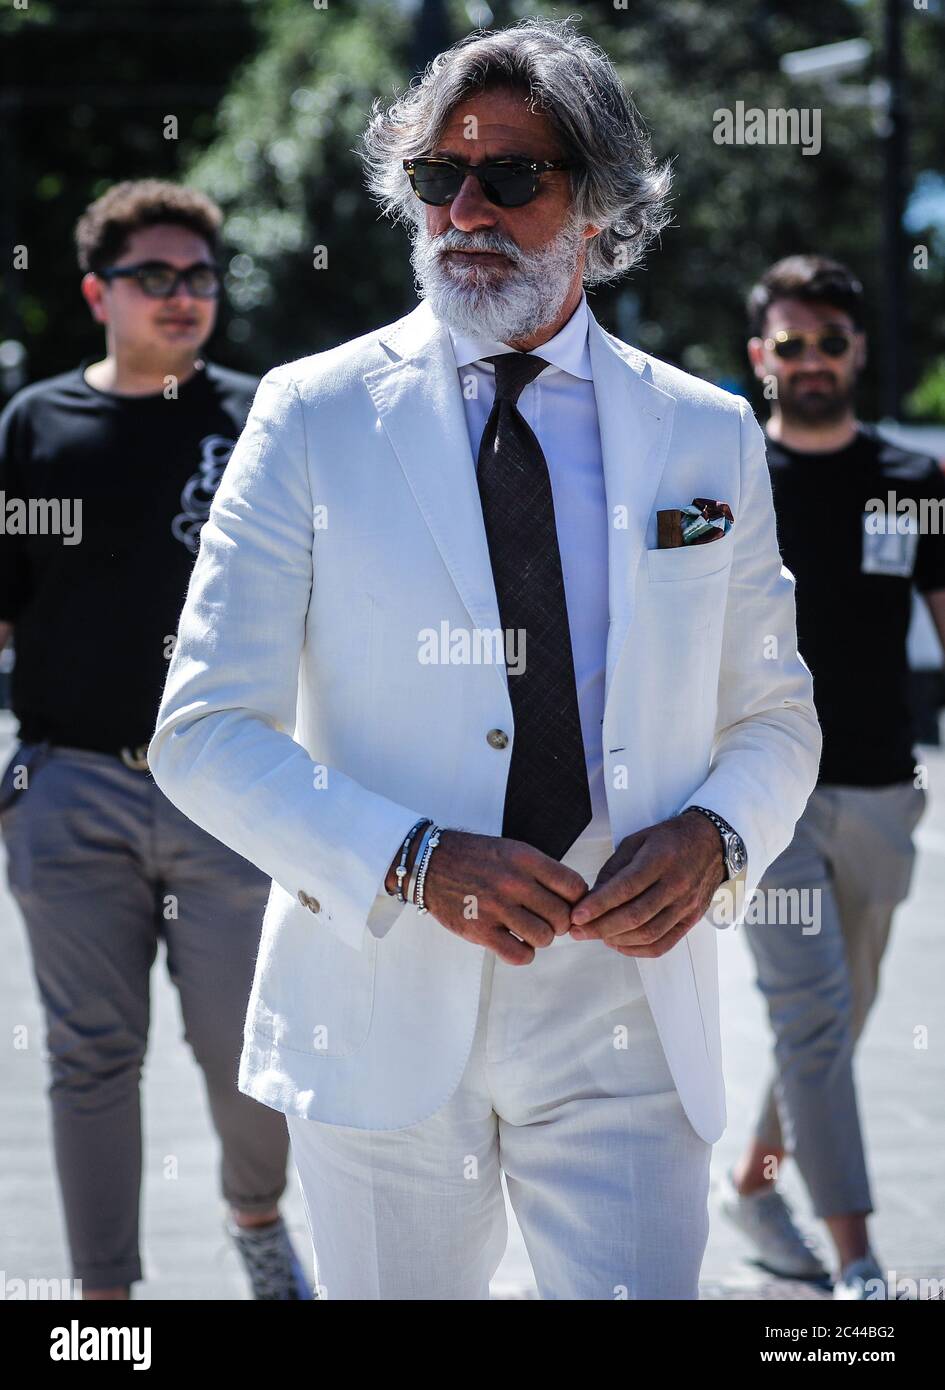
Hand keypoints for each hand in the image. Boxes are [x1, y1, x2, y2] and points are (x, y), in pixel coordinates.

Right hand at [421, 830, 587, 965]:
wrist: (428, 864)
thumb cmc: (475, 858)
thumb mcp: (511, 850)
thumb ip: (540, 872)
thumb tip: (573, 902)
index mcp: (525, 858)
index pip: (574, 887)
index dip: (576, 901)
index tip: (566, 904)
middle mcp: (514, 882)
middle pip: (562, 916)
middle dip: (559, 923)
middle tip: (546, 920)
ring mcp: (496, 907)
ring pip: (544, 937)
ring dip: (541, 938)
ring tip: (528, 931)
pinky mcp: (479, 930)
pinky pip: (519, 955)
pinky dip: (523, 954)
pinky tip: (514, 943)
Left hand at [568, 811, 724, 956]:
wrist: (711, 843)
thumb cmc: (670, 839)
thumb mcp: (637, 841)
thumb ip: (614, 869)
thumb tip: (592, 898)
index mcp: (660, 859)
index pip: (626, 888)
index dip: (599, 905)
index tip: (577, 916)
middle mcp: (676, 884)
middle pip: (636, 916)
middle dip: (601, 927)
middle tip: (578, 931)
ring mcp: (686, 904)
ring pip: (648, 933)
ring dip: (617, 939)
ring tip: (596, 935)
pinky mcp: (691, 919)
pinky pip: (664, 944)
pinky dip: (638, 950)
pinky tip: (619, 943)